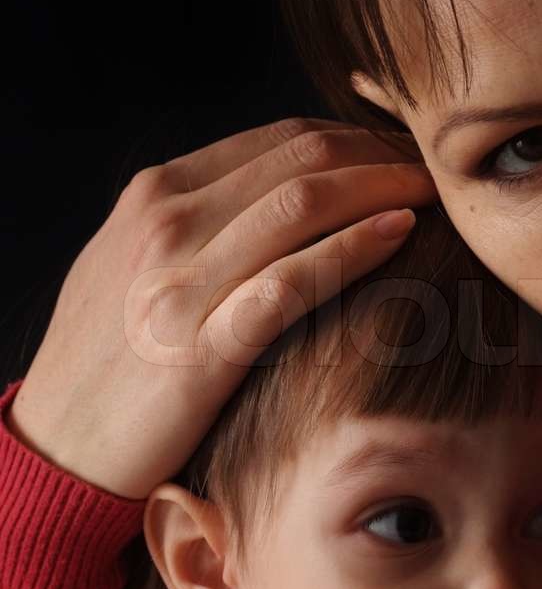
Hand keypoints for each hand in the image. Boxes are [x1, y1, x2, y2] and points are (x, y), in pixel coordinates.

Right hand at [8, 119, 436, 497]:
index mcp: (156, 194)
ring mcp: (180, 282)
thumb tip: (281, 197)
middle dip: (383, 155)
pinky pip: (291, 281)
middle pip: (304, 158)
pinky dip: (352, 249)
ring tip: (434, 196)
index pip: (282, 140)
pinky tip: (399, 236)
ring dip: (382, 189)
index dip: (359, 139)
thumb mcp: (135, 264)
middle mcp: (166, 223)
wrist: (55, 448)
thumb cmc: (107, 360)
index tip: (406, 157)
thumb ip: (201, 222)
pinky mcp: (199, 347)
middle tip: (438, 172)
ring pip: (302, 204)